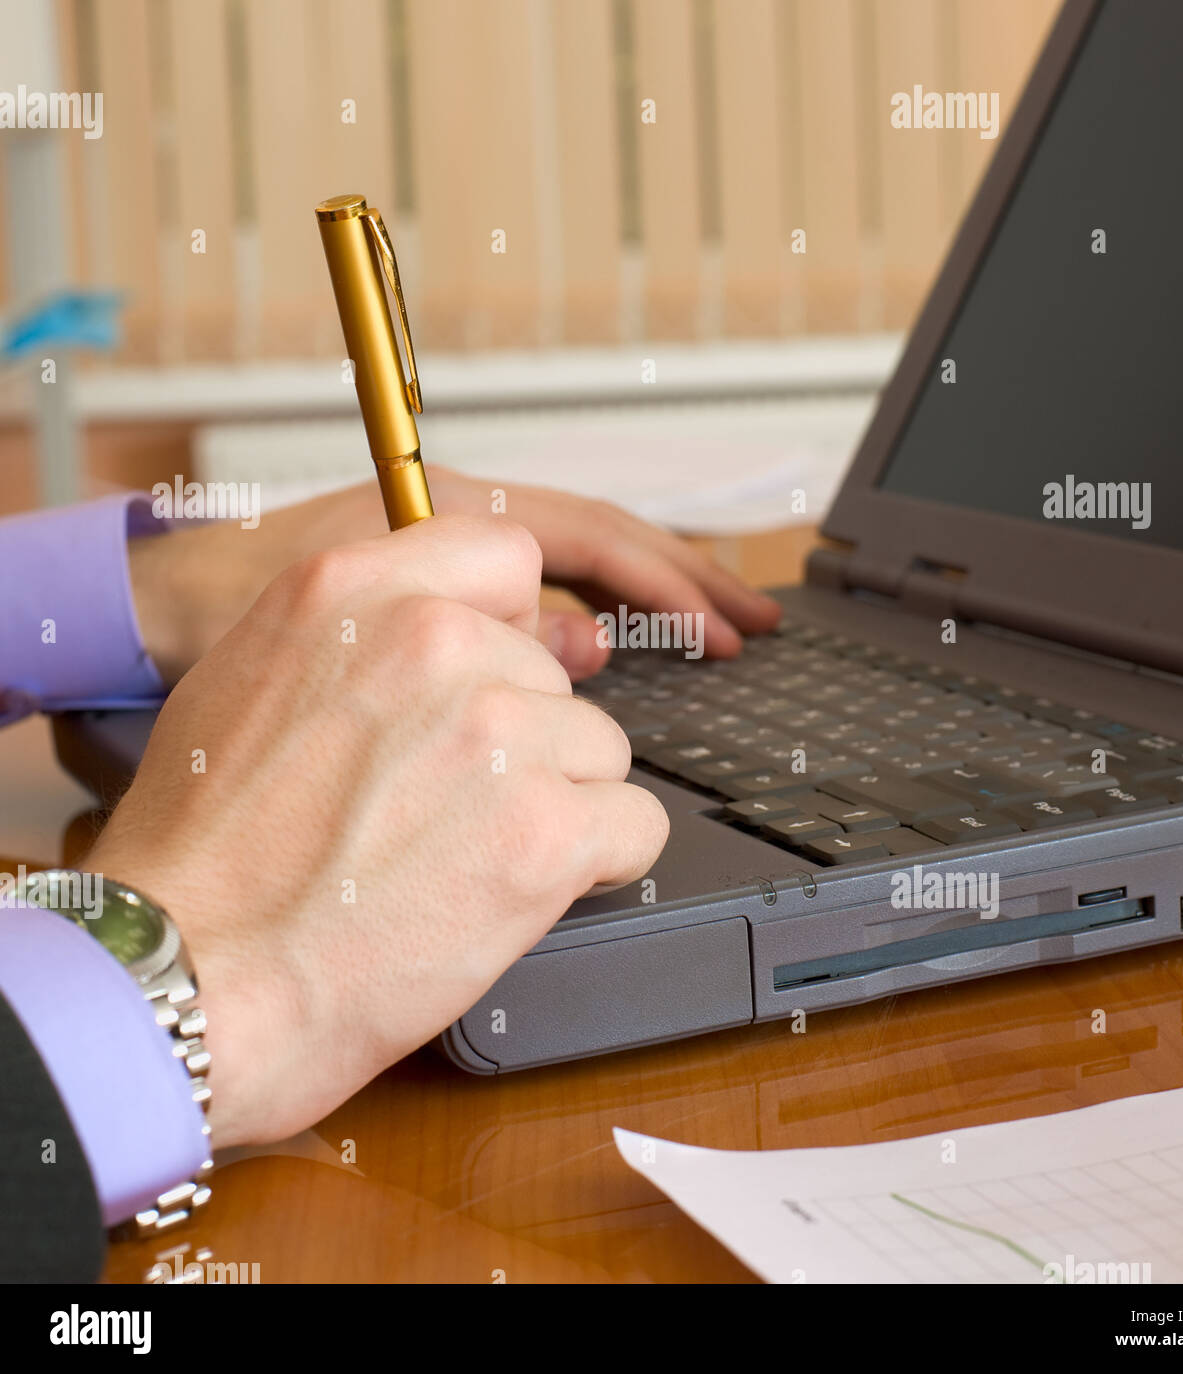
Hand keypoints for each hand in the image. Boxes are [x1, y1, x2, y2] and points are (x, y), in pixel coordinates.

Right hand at [91, 515, 668, 1147]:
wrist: (194, 977)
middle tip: (442, 810)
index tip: (488, 685)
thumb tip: (454, 629)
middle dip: (520, 740)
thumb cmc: (206, 854)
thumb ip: (362, 632)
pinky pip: (636, 822)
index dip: (506, 631)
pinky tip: (522, 889)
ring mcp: (500, 733)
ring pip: (600, 749)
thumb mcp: (252, 679)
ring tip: (467, 858)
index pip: (506, 558)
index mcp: (355, 591)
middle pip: (553, 674)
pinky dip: (599, 862)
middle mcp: (435, 642)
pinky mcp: (547, 830)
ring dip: (556, 803)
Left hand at [128, 471, 780, 683]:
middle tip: (759, 620)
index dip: (667, 580)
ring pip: (575, 574)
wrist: (149, 616)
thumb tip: (583, 639)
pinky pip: (533, 609)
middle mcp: (460, 537)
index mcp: (450, 519)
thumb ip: (472, 623)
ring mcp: (448, 566)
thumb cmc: (227, 601)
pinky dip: (590, 629)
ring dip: (649, 600)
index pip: (591, 536)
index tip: (724, 627)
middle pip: (603, 544)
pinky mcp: (431, 604)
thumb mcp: (349, 613)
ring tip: (716, 632)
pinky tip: (618, 662)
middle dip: (687, 579)